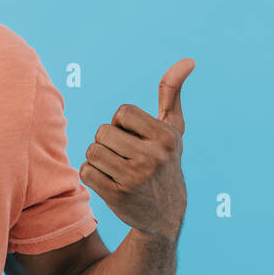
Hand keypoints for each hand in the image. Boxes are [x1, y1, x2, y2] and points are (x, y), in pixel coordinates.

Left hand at [79, 58, 194, 240]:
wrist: (165, 214)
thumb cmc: (165, 162)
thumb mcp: (173, 129)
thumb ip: (172, 94)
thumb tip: (188, 60)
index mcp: (167, 136)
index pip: (122, 112)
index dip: (122, 124)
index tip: (135, 139)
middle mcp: (154, 156)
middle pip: (102, 132)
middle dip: (107, 142)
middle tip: (124, 157)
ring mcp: (135, 177)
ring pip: (92, 151)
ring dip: (98, 159)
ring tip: (117, 170)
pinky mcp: (117, 195)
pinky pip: (86, 171)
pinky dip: (91, 175)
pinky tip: (108, 182)